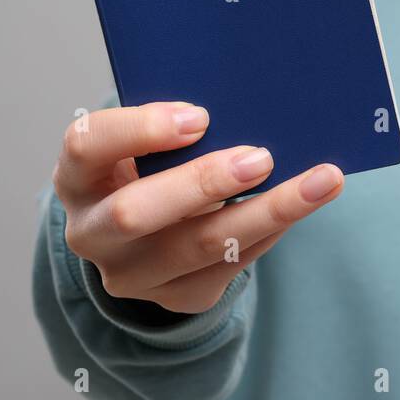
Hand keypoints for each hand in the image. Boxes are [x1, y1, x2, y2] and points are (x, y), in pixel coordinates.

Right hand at [51, 101, 343, 313]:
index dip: (139, 130)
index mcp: (78, 177)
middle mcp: (92, 233)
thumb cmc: (152, 167)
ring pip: (200, 246)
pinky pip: (231, 265)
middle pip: (135, 214)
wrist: (147, 237)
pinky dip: (272, 229)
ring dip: (267, 210)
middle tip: (260, 157)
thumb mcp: (147, 143)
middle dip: (203, 183)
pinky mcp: (176, 299)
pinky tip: (306, 203)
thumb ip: (179, 125)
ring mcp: (131, 275)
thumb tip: (251, 101)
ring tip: (320, 180)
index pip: (87, 147)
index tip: (199, 116)